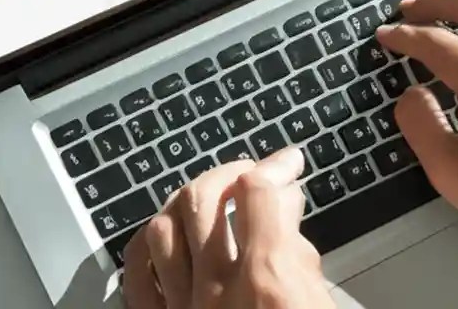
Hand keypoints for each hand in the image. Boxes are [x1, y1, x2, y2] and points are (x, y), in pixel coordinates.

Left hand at [123, 147, 334, 308]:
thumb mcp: (320, 304)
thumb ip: (303, 255)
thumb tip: (287, 208)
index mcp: (268, 281)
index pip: (259, 192)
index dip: (277, 165)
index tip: (288, 162)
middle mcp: (218, 289)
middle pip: (203, 197)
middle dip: (228, 172)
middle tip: (252, 174)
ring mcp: (183, 307)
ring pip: (163, 227)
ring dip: (185, 204)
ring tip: (209, 199)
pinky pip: (136, 275)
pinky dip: (147, 246)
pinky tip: (163, 236)